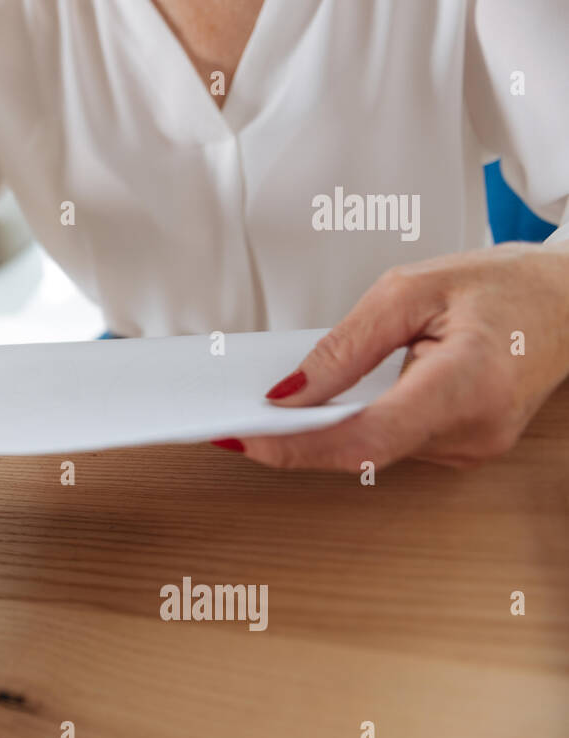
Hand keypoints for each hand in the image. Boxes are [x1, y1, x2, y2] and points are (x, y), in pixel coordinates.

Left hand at [220, 242, 568, 470]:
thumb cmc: (504, 286)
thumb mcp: (410, 291)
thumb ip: (344, 347)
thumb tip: (287, 393)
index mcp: (470, 383)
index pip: (368, 438)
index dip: (300, 446)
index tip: (246, 439)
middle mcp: (475, 430)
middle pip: (364, 450)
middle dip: (296, 439)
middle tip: (233, 423)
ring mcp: (473, 448)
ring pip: (375, 451)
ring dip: (324, 431)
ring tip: (274, 409)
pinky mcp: (465, 449)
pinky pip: (394, 444)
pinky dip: (354, 427)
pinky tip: (327, 408)